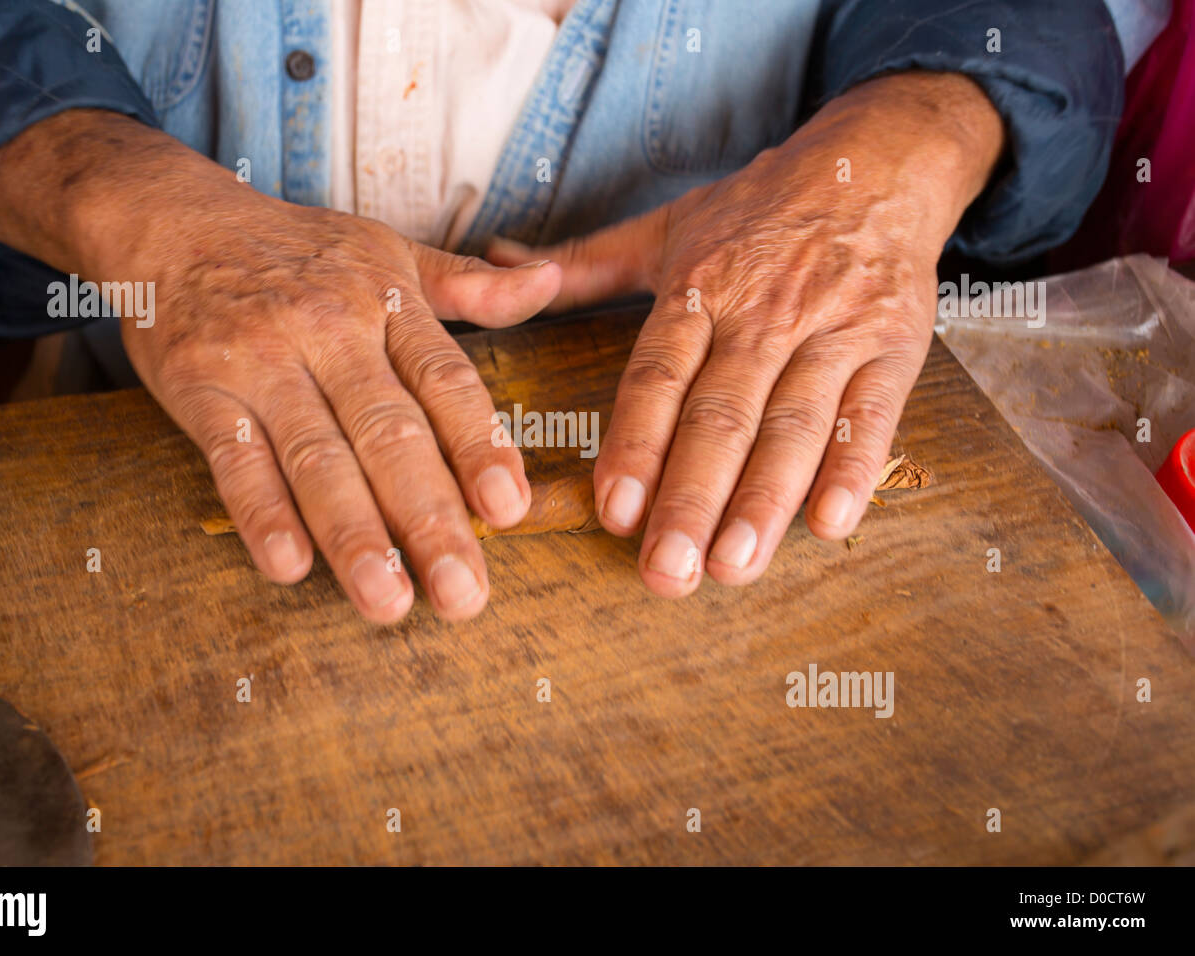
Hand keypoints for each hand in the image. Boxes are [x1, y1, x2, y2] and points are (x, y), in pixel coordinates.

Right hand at [0, 110, 561, 621]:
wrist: (172, 217)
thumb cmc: (296, 248)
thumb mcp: (389, 251)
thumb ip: (471, 285)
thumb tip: (553, 283)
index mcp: (388, 304)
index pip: (447, 382)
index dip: (480, 447)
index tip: (509, 511)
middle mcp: (330, 332)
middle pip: (390, 435)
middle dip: (430, 519)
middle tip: (464, 595)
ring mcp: (262, 362)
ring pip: (318, 457)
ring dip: (354, 535)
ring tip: (389, 603)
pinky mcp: (199, 387)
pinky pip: (234, 458)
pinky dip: (261, 513)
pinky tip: (289, 567)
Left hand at [488, 73, 1002, 595]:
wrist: (876, 164)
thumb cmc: (756, 210)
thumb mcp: (666, 228)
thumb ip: (582, 264)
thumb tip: (495, 266)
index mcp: (700, 285)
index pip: (659, 374)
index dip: (636, 444)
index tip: (614, 513)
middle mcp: (763, 310)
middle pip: (722, 415)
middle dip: (692, 498)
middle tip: (666, 572)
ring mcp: (833, 327)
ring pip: (794, 423)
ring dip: (764, 500)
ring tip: (733, 567)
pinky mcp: (893, 344)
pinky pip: (874, 412)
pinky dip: (856, 468)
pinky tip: (829, 525)